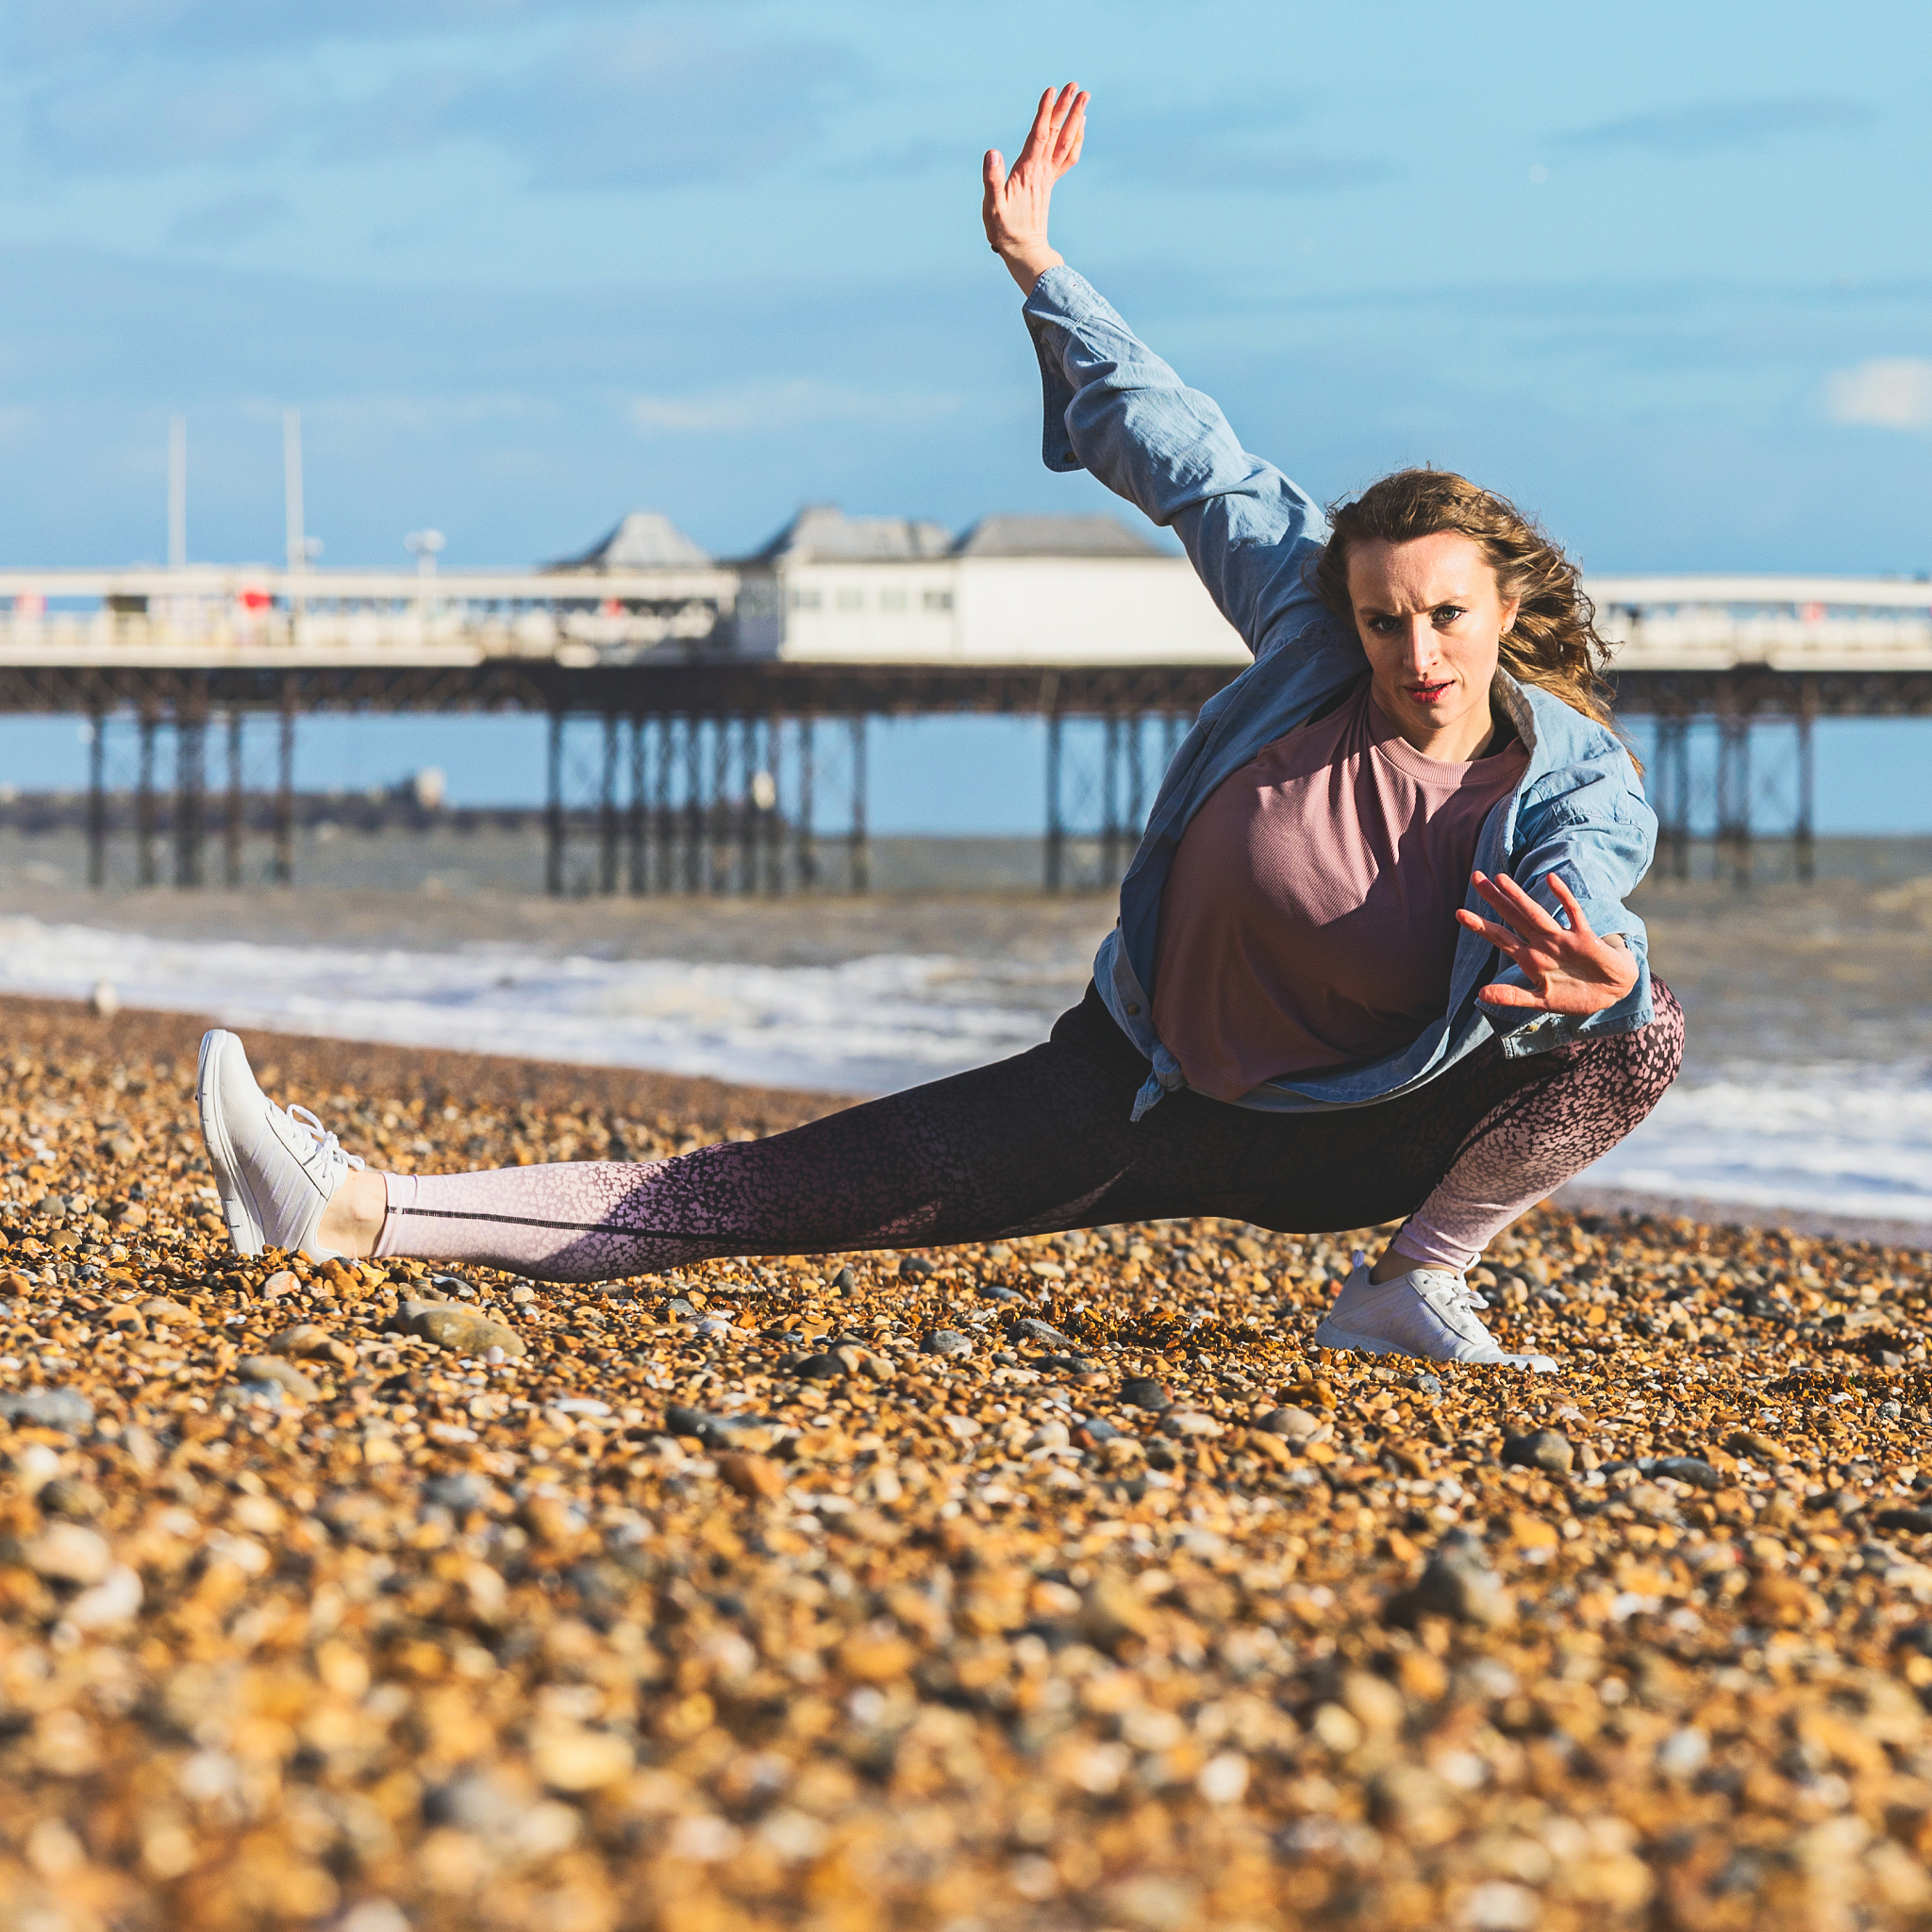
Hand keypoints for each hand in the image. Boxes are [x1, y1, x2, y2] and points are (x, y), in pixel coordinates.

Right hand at [983, 83, 1087, 293]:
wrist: (1024, 251)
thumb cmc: (1004, 231)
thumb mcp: (992, 207)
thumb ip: (992, 180)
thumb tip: (992, 153)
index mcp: (1027, 171)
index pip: (1039, 135)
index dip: (1045, 112)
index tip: (1052, 90)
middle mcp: (1042, 171)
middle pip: (1057, 133)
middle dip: (1066, 108)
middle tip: (1076, 86)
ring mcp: (1047, 177)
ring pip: (1065, 142)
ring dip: (1075, 119)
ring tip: (1084, 97)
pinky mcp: (1049, 183)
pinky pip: (1067, 157)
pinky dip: (1075, 140)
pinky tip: (1078, 127)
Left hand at [1458, 870, 1638, 1016]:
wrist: (1612, 994)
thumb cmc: (1574, 995)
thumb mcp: (1540, 1001)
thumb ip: (1512, 997)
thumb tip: (1480, 995)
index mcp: (1530, 958)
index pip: (1500, 937)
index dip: (1481, 926)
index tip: (1459, 912)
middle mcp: (1542, 944)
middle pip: (1514, 917)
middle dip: (1495, 899)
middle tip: (1475, 877)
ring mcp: (1562, 939)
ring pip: (1537, 914)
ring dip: (1519, 897)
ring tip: (1500, 879)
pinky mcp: (1585, 939)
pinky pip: (1573, 914)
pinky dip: (1564, 898)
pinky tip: (1552, 880)